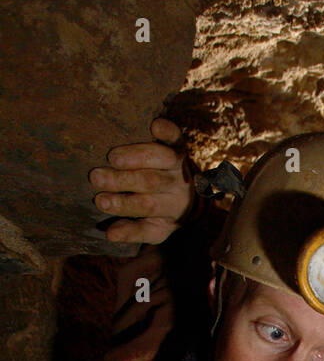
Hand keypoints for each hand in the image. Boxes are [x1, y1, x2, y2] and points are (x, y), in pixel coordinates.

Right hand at [88, 117, 195, 243]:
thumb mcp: (154, 229)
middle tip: (96, 178)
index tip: (100, 202)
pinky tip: (154, 126)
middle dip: (122, 182)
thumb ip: (133, 231)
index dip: (124, 207)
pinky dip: (167, 131)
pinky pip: (176, 137)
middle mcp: (177, 189)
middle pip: (149, 183)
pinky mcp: (179, 146)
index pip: (145, 209)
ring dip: (137, 157)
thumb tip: (110, 234)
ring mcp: (179, 167)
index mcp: (170, 211)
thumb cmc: (161, 212)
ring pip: (161, 159)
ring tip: (113, 158)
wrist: (191, 196)